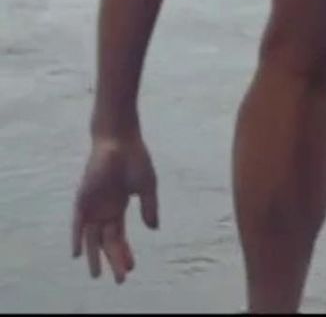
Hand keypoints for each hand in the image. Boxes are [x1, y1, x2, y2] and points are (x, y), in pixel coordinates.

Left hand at [72, 134, 157, 283]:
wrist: (120, 140)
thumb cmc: (135, 160)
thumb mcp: (148, 187)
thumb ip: (150, 208)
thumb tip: (153, 229)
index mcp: (119, 207)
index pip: (120, 237)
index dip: (125, 253)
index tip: (132, 269)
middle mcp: (104, 210)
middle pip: (108, 242)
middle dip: (114, 260)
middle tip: (120, 279)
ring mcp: (93, 206)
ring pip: (93, 238)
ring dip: (95, 257)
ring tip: (97, 275)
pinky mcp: (84, 199)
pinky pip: (78, 224)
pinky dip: (77, 238)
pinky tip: (78, 254)